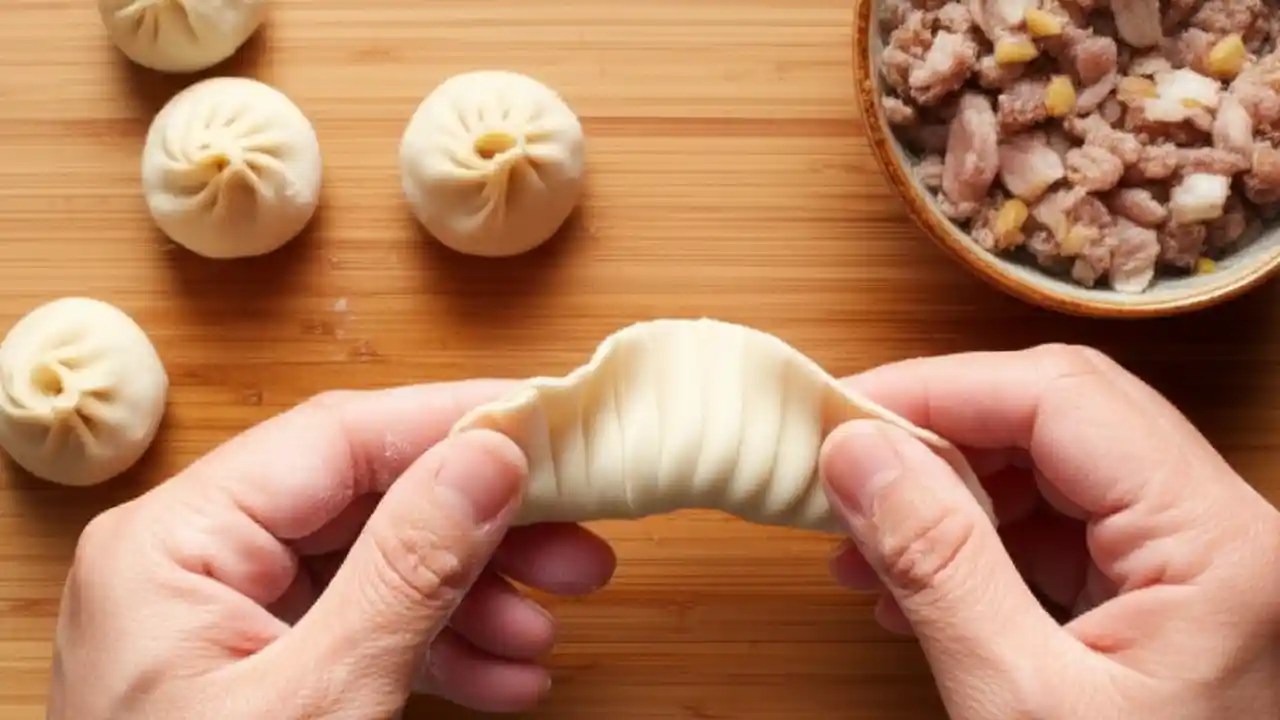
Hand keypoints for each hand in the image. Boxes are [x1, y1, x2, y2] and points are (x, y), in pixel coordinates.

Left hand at [47, 381, 616, 718]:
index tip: (550, 423)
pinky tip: (501, 678)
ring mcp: (223, 614)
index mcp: (174, 541)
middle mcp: (194, 559)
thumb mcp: (323, 702)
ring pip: (376, 566)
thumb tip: (490, 456)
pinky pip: (361, 628)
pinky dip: (436, 649)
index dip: (454, 423)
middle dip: (481, 530)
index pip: (338, 437)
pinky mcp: (256, 665)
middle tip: (577, 541)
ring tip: (545, 632)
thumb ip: (407, 570)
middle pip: (367, 500)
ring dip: (472, 599)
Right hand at [820, 345, 1279, 718]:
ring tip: (860, 538)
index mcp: (1222, 546)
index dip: (937, 391)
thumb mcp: (1019, 706)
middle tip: (843, 459)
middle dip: (940, 433)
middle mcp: (1227, 534)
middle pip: (1063, 419)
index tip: (839, 411)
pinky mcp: (1168, 599)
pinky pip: (1063, 532)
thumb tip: (857, 452)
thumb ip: (939, 565)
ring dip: (950, 492)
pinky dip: (979, 545)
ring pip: (1057, 471)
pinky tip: (908, 583)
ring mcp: (1201, 566)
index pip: (1061, 402)